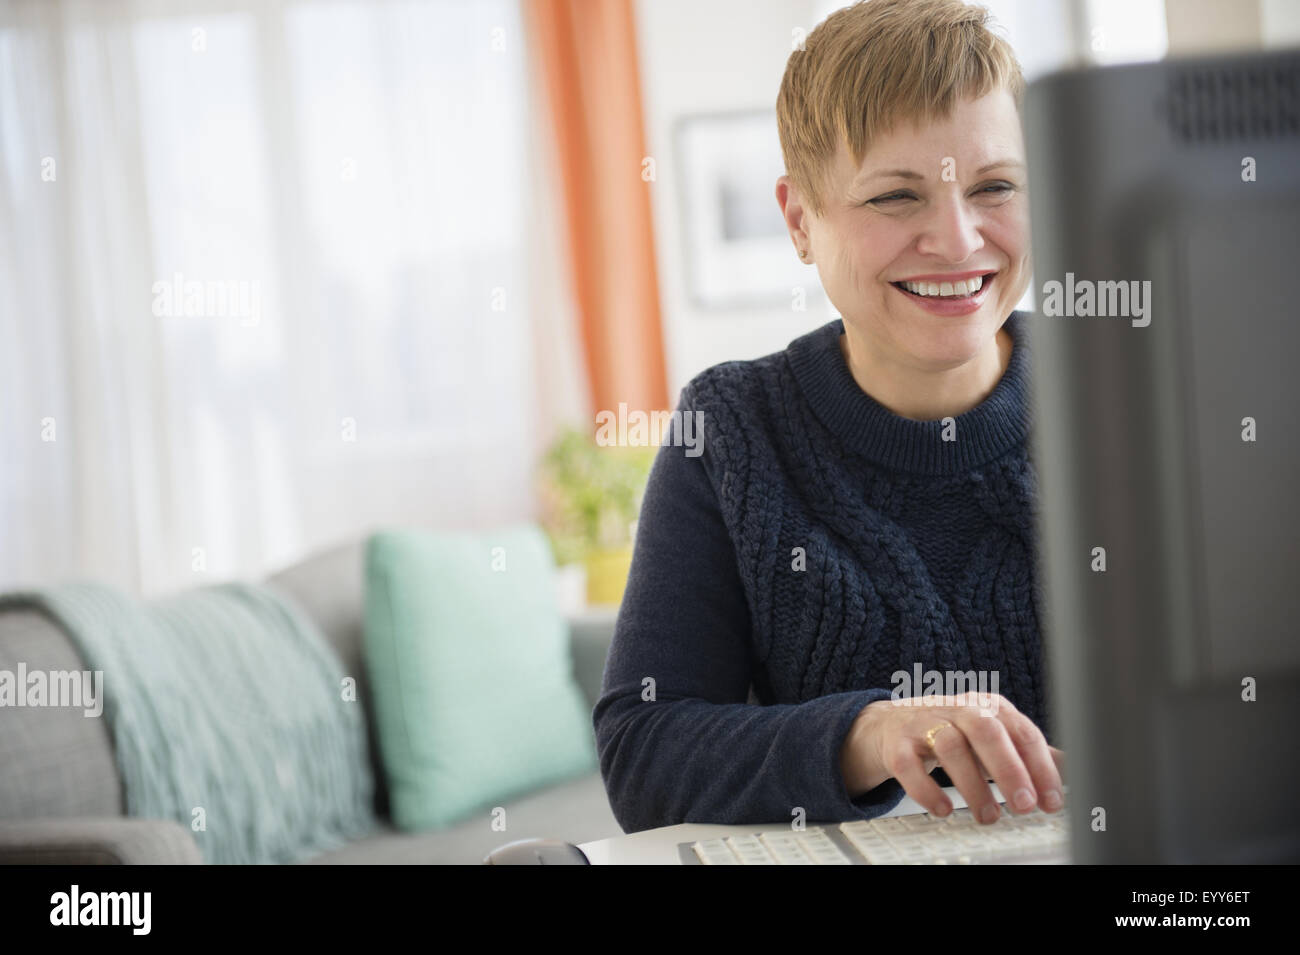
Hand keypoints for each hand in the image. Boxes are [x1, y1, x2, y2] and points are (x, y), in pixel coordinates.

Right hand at [840, 694, 1064, 823]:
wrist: (891, 724)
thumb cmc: (953, 732)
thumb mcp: (993, 736)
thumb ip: (1029, 751)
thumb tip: (1075, 768)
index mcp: (988, 707)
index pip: (1021, 731)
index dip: (1040, 766)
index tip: (1052, 800)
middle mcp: (957, 709)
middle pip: (986, 730)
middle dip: (1009, 769)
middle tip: (1025, 804)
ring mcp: (924, 724)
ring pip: (949, 746)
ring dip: (972, 785)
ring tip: (989, 815)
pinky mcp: (897, 744)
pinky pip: (908, 764)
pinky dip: (926, 789)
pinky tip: (943, 809)